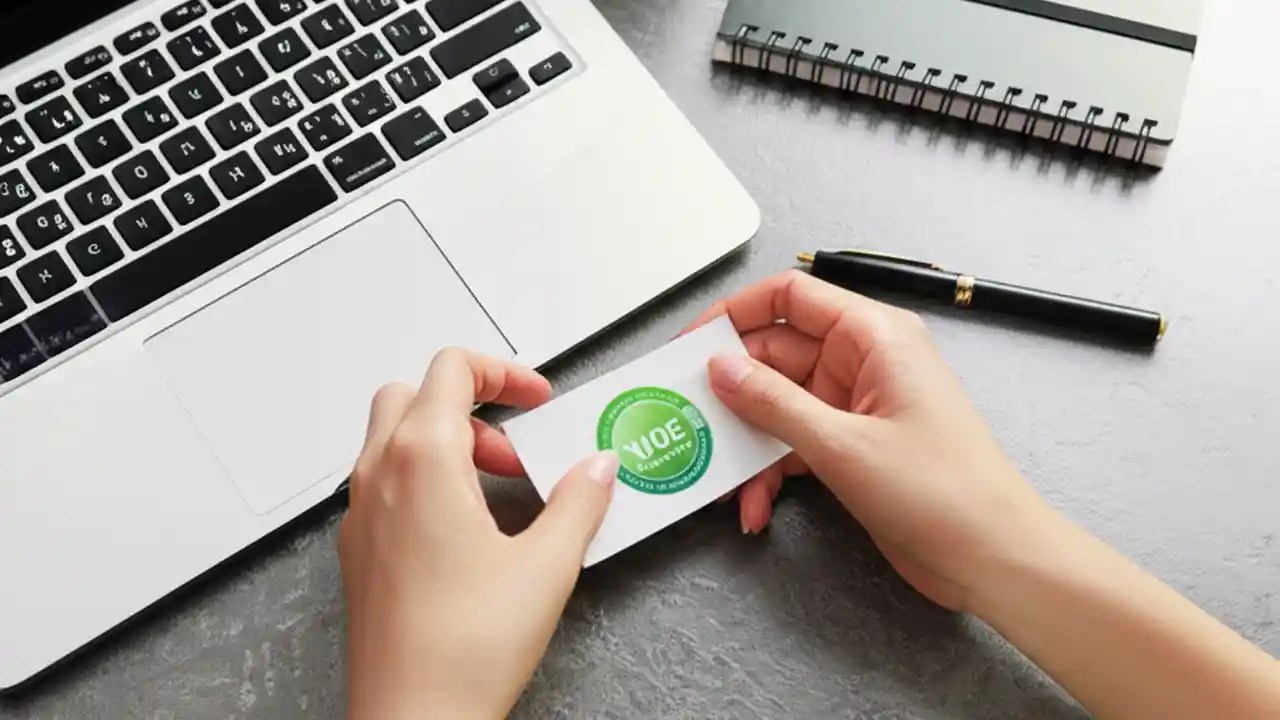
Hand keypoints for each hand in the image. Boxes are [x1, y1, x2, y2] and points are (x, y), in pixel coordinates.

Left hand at [339, 348, 618, 719]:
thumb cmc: (461, 648)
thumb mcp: (547, 564)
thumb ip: (580, 501)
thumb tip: (598, 468)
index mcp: (422, 459)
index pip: (452, 368)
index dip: (503, 370)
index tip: (537, 398)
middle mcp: (379, 476)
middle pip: (414, 394)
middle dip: (471, 404)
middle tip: (517, 446)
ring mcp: (361, 514)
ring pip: (393, 438)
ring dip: (447, 441)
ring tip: (500, 488)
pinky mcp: (359, 549)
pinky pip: (385, 483)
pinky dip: (425, 479)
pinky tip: (468, 528)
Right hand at [690, 271, 1053, 610]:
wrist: (994, 558)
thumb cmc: (946, 493)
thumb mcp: (843, 445)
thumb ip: (773, 403)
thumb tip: (721, 368)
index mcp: (874, 337)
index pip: (790, 297)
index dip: (735, 313)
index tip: (691, 344)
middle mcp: (864, 362)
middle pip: (775, 354)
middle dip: (732, 391)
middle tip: (689, 418)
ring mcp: (856, 406)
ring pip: (778, 405)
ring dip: (747, 442)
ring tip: (720, 479)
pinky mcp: (852, 446)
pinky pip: (793, 443)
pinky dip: (769, 472)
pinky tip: (756, 506)